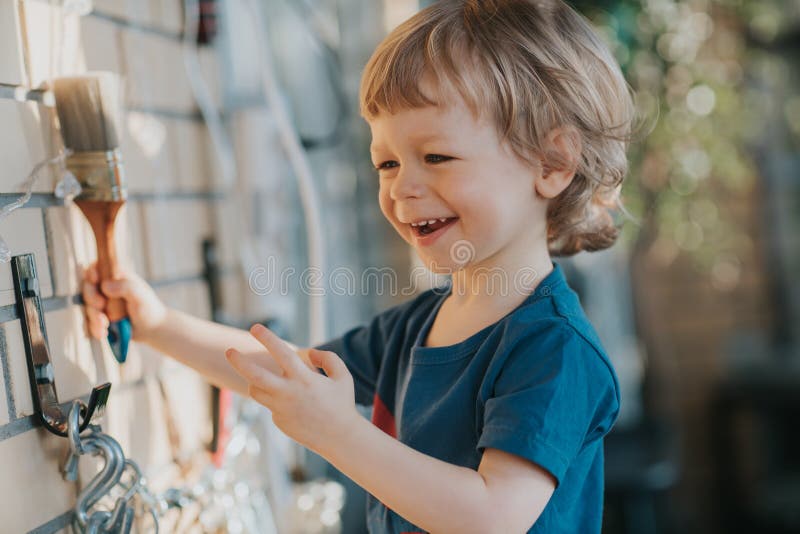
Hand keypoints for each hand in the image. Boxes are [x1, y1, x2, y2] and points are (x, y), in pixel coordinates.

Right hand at [81, 263, 167, 342]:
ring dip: (93, 316)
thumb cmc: (148, 308)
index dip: (92, 272)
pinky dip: (94, 327)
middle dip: (91, 297)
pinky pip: (89, 321)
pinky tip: (103, 332)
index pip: (97, 267)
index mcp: (116, 276)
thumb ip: (126, 287)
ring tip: (105, 325)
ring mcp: (101, 303)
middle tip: (101, 306)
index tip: (95, 280)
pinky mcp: (99, 317)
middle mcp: (106, 288)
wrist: (151, 329)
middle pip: (87, 287)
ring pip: (87, 306)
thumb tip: (105, 285)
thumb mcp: (140, 295)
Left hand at [225, 324, 358, 454]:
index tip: (255, 327)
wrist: (340, 438)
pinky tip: (297, 407)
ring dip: (256, 381)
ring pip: (256, 390)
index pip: (281, 353)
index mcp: (304, 379)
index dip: (267, 338)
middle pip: (255, 376)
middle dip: (239, 362)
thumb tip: (310, 353)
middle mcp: (288, 393)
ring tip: (267, 378)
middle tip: (228, 351)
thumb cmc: (342, 404)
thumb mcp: (343, 376)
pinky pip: (271, 405)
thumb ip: (328, 359)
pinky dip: (278, 400)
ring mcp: (281, 409)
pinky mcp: (279, 422)